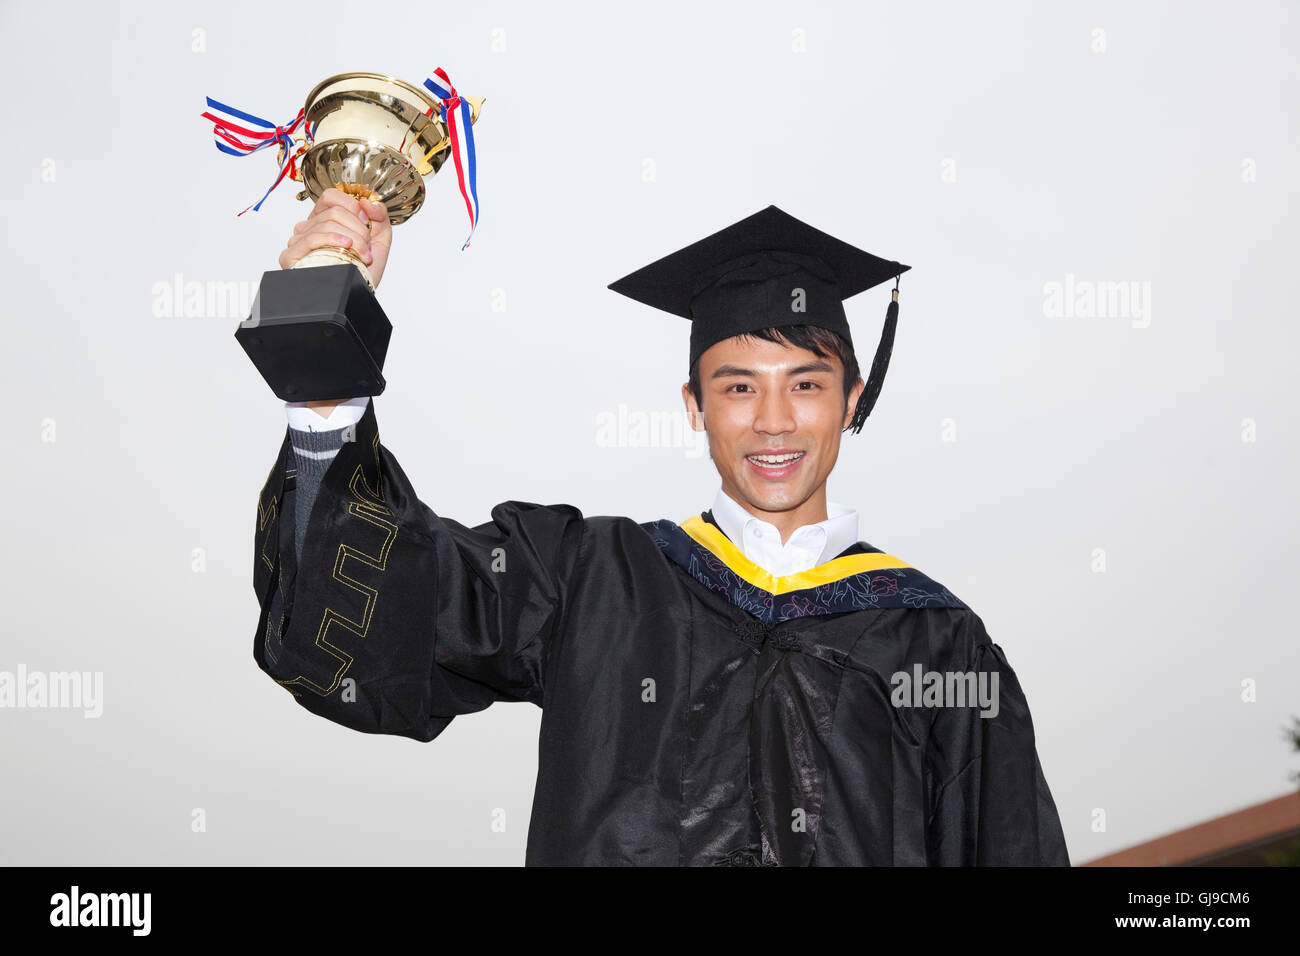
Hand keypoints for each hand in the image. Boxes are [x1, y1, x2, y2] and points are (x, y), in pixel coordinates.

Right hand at [278, 187, 392, 287]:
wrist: (357, 295)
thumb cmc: (364, 269)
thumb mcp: (380, 239)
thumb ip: (380, 215)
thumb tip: (369, 202)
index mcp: (325, 219)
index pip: (331, 196)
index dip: (352, 205)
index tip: (367, 221)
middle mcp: (309, 227)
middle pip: (333, 212)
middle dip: (359, 229)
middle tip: (367, 246)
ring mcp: (299, 240)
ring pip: (327, 223)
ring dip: (353, 239)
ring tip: (362, 256)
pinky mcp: (291, 255)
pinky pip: (311, 238)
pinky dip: (333, 239)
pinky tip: (345, 247)